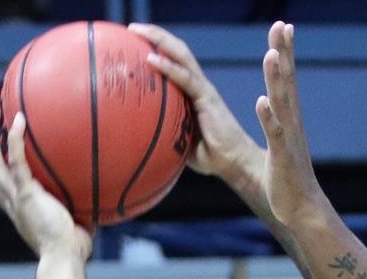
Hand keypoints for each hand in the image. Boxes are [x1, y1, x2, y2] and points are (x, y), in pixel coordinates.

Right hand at [0, 112, 91, 260]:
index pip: (1, 190)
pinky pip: (17, 162)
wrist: (64, 258)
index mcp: (20, 213)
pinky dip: (15, 141)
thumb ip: (79, 214)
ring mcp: (17, 199)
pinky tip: (19, 121)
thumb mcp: (74, 227)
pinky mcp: (27, 194)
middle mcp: (13, 205)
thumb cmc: (72, 250)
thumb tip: (100, 204)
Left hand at [133, 24, 263, 189]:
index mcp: (192, 91)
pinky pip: (185, 78)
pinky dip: (167, 66)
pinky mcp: (208, 97)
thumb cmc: (209, 155)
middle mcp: (198, 84)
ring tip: (137, 30)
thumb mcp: (181, 141)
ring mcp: (204, 89)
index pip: (175, 61)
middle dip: (155, 35)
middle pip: (177, 50)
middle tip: (132, 28)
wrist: (234, 163)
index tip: (133, 41)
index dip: (158, 47)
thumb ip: (166, 131)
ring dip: (159, 40)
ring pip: (181, 55)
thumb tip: (138, 134)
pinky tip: (150, 59)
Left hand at [253, 23, 330, 228]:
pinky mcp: (282, 157)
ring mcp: (288, 139)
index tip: (282, 25)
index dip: (285, 51)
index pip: (287, 78)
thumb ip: (273, 121)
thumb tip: (267, 101)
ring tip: (271, 54)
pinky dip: (269, 118)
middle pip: (287, 81)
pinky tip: (262, 101)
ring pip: (282, 103)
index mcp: (288, 118)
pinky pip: (275, 134)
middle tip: (281, 25)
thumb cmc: (286, 179)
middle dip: (284, 52)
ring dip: (277, 78)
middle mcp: (292, 122)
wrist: (303, 209)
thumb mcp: (278, 143)